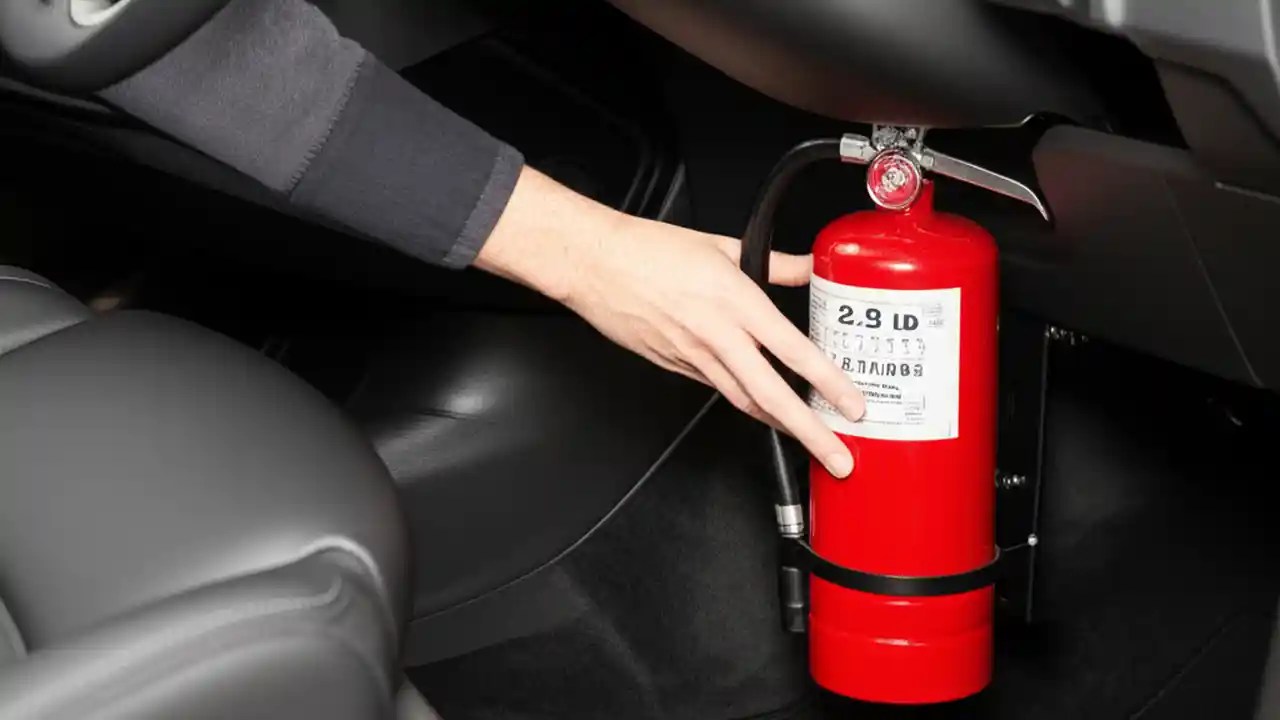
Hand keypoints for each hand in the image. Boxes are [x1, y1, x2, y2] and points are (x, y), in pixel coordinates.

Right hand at [475, 167, 863, 476]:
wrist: (594, 264)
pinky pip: (718, 389)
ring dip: (780, 426)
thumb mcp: (721, 246)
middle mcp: (717, 336)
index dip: (827, 383)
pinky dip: (745, 402)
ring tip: (811, 442)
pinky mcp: (674, 367)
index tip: (854, 405)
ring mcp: (694, 357)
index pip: (792, 351)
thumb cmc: (648, 250)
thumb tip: (808, 266)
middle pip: (771, 397)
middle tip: (839, 458)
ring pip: (745, 402)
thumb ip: (773, 262)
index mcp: (735, 301)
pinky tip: (763, 407)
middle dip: (810, 433)